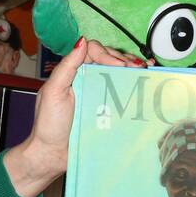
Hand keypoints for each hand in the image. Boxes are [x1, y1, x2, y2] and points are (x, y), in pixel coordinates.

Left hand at [1, 38, 145, 196]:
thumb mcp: (53, 92)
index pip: (94, 52)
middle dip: (124, 59)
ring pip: (118, 73)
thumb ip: (67, 67)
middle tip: (136, 67)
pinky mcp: (108, 109)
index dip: (108, 55)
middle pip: (109, 59)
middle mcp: (87, 80)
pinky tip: (146, 77)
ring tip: (145, 69)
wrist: (53, 155)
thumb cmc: (49, 125)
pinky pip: (123, 92)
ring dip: (133, 68)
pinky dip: (135, 83)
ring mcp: (99, 94)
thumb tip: (82, 42)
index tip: (118, 66)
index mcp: (73, 73)